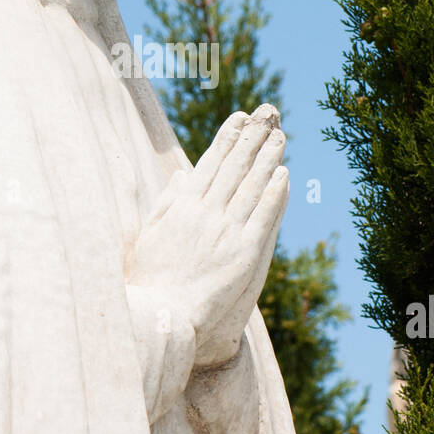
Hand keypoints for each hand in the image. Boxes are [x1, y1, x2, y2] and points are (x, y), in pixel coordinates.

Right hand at [127, 105, 288, 369]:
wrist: (161, 316)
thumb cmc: (149, 280)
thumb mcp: (150, 234)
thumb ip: (168, 202)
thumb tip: (183, 175)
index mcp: (182, 207)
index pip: (210, 163)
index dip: (227, 138)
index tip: (240, 118)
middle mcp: (205, 213)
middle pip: (234, 168)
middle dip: (251, 140)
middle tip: (268, 117)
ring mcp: (225, 232)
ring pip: (251, 187)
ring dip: (267, 159)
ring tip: (280, 138)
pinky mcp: (243, 253)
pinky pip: (263, 217)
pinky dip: (274, 194)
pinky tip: (283, 175)